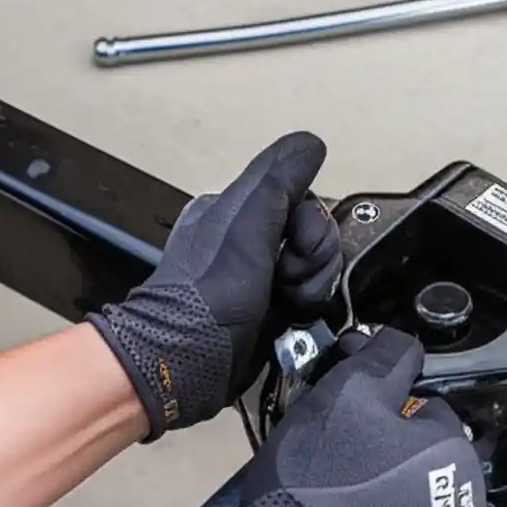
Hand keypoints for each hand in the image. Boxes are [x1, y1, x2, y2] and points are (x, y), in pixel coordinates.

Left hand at [88, 132, 342, 439]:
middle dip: (314, 257)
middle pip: (315, 231)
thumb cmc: (209, 295)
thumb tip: (311, 142)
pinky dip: (309, 303)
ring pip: (318, 263)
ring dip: (313, 284)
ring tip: (289, 302)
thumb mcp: (244, 227)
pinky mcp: (274, 307)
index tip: (293, 244)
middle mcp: (250, 237)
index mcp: (235, 209)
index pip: (301, 195)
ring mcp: (263, 275)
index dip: (310, 221)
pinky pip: (311, 292)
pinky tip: (292, 315)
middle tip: (287, 279)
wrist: (189, 364)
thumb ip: (278, 182)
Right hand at [201, 328, 485, 506]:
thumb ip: (383, 358)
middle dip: (379, 442)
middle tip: (334, 452)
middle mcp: (464, 494)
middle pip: (414, 444)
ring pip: (403, 484)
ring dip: (377, 480)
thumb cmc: (319, 485)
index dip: (376, 401)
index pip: (419, 400)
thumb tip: (400, 341)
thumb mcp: (346, 394)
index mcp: (455, 448)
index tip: (344, 415)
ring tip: (334, 488)